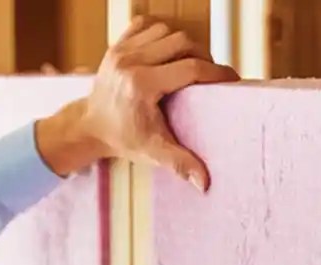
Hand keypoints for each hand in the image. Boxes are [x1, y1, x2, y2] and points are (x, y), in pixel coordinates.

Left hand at [34, 16, 238, 186]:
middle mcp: (131, 62)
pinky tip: (167, 51)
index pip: (190, 68)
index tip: (230, 78)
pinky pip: (146, 25)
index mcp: (142, 85)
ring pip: (166, 31)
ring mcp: (122, 50)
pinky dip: (161, 34)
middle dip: (202, 55)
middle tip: (209, 72)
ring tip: (190, 62)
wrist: (89, 127)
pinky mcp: (117, 45)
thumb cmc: (122, 138)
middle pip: (181, 43)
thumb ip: (180, 164)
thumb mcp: (152, 152)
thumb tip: (205, 183)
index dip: (216, 71)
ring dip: (182, 44)